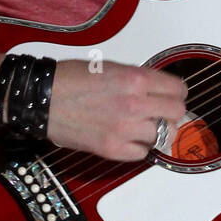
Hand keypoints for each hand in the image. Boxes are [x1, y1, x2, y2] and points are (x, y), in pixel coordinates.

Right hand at [46, 59, 187, 160]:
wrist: (41, 99)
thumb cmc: (71, 78)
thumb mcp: (111, 67)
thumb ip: (137, 79)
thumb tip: (157, 90)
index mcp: (136, 79)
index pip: (178, 90)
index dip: (177, 93)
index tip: (172, 96)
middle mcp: (135, 104)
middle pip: (177, 113)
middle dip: (171, 112)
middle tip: (161, 112)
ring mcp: (125, 129)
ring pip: (162, 135)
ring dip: (154, 130)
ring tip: (141, 125)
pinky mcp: (112, 149)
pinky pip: (142, 153)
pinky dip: (138, 147)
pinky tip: (128, 138)